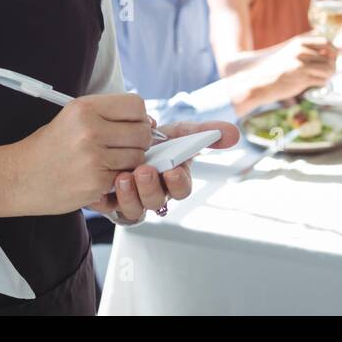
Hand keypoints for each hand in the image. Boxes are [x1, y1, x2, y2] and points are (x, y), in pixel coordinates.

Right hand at [9, 93, 153, 215]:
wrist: (17, 177)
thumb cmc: (48, 147)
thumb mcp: (72, 118)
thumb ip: (108, 115)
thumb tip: (150, 121)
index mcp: (84, 108)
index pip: (135, 105)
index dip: (139, 116)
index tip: (133, 125)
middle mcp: (89, 130)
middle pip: (142, 131)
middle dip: (140, 141)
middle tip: (123, 147)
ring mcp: (93, 158)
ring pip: (138, 157)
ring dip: (130, 162)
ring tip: (108, 162)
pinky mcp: (95, 183)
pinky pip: (124, 178)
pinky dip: (118, 179)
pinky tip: (99, 176)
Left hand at [85, 120, 239, 223]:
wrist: (119, 142)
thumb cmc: (155, 143)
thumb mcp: (178, 133)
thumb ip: (205, 132)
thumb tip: (234, 134)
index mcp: (174, 180)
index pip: (181, 189)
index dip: (178, 182)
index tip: (173, 169)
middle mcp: (155, 194)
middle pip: (157, 202)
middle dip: (151, 188)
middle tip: (144, 170)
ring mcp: (134, 201)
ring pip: (134, 209)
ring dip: (130, 194)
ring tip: (123, 177)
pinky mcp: (111, 203)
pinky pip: (110, 208)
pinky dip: (108, 197)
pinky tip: (106, 183)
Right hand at [260, 35, 339, 102]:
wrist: (263, 82)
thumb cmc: (278, 68)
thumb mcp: (291, 52)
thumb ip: (307, 49)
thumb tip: (330, 49)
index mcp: (300, 43)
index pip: (326, 42)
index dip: (333, 50)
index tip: (333, 58)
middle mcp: (302, 52)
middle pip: (330, 57)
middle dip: (332, 65)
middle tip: (329, 71)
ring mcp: (302, 65)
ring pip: (329, 69)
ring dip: (329, 75)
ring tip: (322, 78)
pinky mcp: (303, 78)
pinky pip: (322, 80)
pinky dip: (322, 83)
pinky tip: (316, 84)